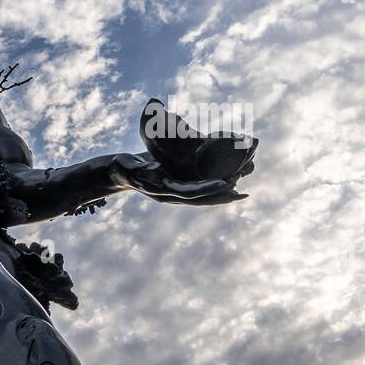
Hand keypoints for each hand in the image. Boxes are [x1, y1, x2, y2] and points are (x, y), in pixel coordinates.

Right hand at [110, 153, 248, 205]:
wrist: (122, 171)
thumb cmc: (123, 167)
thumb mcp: (128, 165)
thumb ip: (138, 167)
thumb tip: (154, 168)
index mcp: (162, 190)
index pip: (188, 192)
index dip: (206, 189)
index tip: (223, 184)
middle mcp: (172, 195)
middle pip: (200, 199)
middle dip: (221, 197)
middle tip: (241, 195)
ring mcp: (176, 192)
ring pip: (203, 198)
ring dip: (222, 196)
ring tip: (242, 195)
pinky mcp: (179, 185)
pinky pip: (200, 190)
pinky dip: (214, 189)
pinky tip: (230, 184)